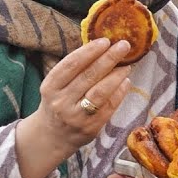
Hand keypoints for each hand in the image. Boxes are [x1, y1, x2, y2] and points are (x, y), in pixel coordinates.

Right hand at [15, 39, 133, 177]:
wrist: (52, 137)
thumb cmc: (58, 102)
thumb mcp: (56, 86)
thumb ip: (74, 69)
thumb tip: (102, 46)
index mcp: (50, 86)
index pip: (71, 65)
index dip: (89, 51)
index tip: (105, 40)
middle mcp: (61, 101)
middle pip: (88, 76)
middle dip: (108, 58)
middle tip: (123, 46)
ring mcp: (76, 116)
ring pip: (100, 92)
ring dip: (117, 76)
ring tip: (127, 65)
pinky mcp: (90, 128)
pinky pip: (109, 107)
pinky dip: (120, 92)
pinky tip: (125, 82)